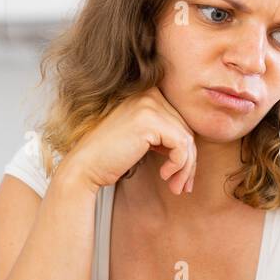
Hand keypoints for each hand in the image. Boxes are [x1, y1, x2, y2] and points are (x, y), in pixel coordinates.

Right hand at [60, 87, 197, 193]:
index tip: (182, 175)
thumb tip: (194, 145)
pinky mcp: (150, 120)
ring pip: (188, 139)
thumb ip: (166, 133)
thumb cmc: (112, 156)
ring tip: (177, 187)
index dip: (186, 151)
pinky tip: (164, 175)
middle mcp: (149, 93)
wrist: (85, 166)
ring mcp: (149, 104)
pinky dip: (179, 165)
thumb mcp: (144, 139)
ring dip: (186, 168)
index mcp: (147, 94)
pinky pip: (182, 145)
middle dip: (189, 162)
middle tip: (183, 186)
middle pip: (187, 130)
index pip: (181, 122)